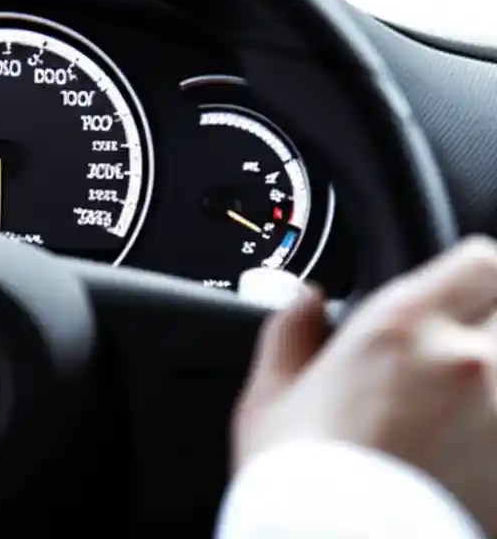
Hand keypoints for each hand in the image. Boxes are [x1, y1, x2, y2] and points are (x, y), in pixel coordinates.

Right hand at [234, 236, 496, 532]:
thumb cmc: (297, 483)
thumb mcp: (269, 398)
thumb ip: (290, 333)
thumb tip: (304, 301)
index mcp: (402, 327)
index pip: (479, 261)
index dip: (468, 276)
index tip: (451, 295)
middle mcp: (468, 361)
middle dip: (485, 322)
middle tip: (455, 350)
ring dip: (490, 372)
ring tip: (460, 399)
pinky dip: (491, 423)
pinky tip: (464, 442)